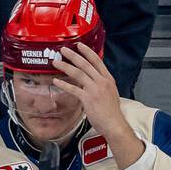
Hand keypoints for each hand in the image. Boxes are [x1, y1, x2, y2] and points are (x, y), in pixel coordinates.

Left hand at [51, 43, 142, 167]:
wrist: (115, 124)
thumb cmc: (112, 112)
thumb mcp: (110, 93)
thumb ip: (101, 85)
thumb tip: (90, 81)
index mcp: (108, 79)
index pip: (97, 61)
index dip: (87, 52)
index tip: (80, 45)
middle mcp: (102, 82)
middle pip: (85, 64)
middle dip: (73, 55)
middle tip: (63, 50)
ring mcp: (95, 90)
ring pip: (78, 73)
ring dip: (65, 66)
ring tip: (56, 62)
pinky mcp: (88, 99)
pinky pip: (73, 89)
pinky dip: (63, 84)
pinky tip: (56, 81)